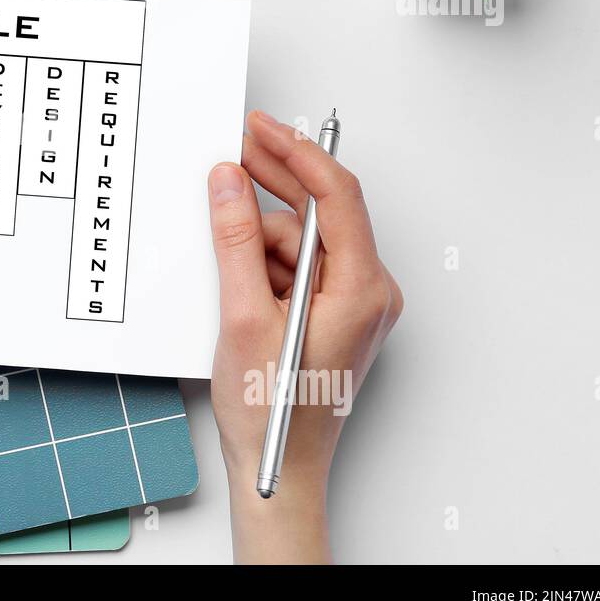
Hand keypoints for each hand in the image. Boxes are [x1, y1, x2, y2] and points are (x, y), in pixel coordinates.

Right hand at [208, 110, 401, 562]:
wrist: (278, 471)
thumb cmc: (271, 412)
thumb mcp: (243, 315)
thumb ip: (236, 240)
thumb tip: (229, 183)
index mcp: (362, 290)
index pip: (337, 196)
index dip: (297, 154)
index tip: (261, 129)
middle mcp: (369, 292)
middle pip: (322, 215)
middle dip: (276, 186)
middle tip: (233, 156)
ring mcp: (354, 304)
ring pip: (302, 242)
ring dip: (261, 244)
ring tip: (231, 285)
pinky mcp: (335, 315)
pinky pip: (299, 267)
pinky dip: (265, 267)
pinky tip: (241, 292)